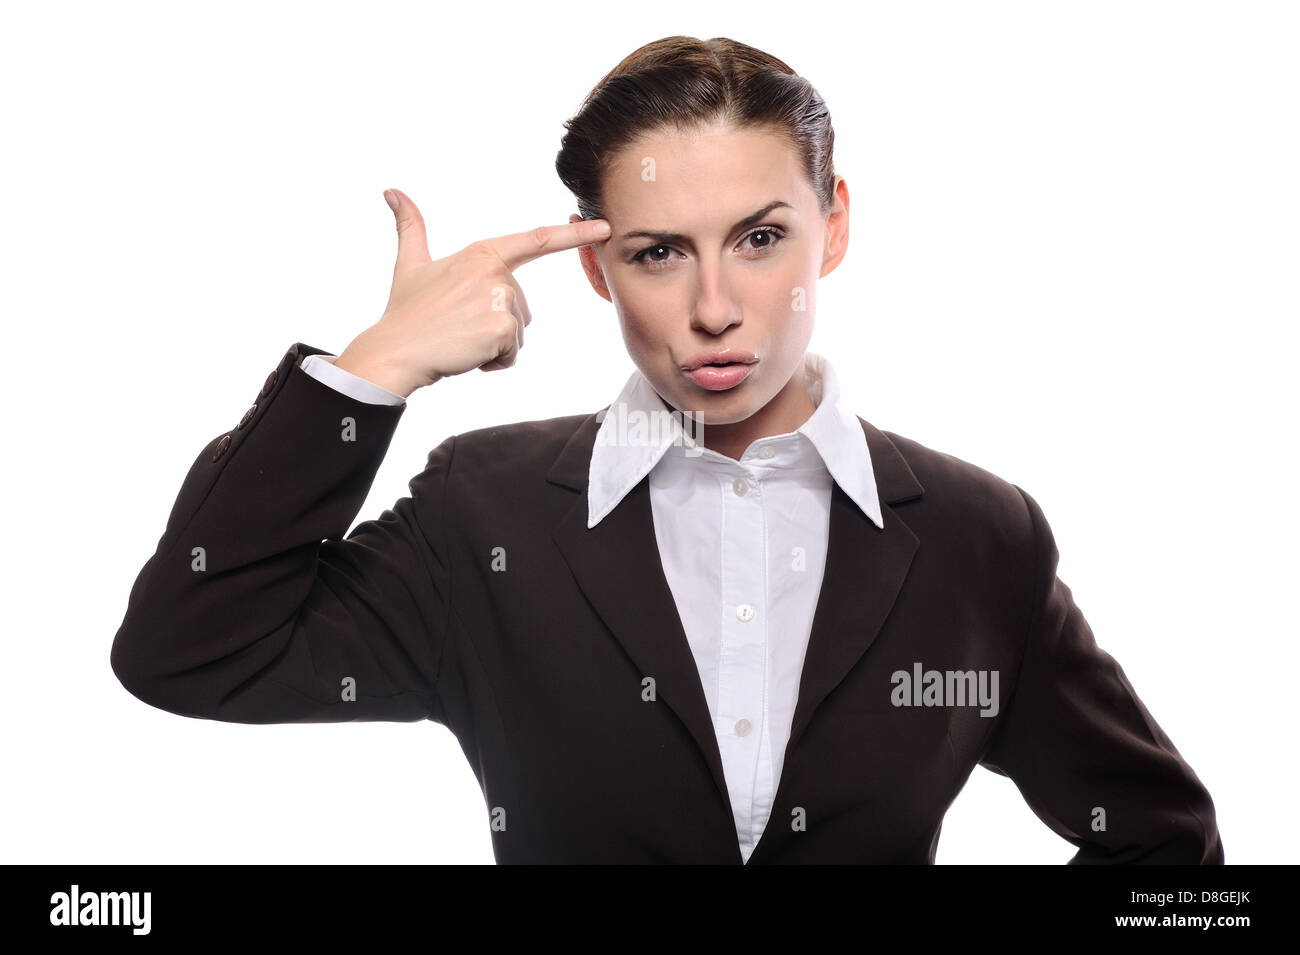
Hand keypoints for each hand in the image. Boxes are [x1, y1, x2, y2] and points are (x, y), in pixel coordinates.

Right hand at [334, 188, 611, 396]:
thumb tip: (392, 191)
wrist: (395, 351)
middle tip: (460, 326)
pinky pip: (512, 352)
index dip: (574, 234)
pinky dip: (493, 361)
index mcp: (482, 253)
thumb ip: (410, 226)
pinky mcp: (503, 328)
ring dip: (494, 344)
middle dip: (497, 324)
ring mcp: (501, 299)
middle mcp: (496, 271)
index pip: (536, 240)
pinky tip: (468, 354)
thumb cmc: (405, 312)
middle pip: (522, 306)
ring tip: (462, 339)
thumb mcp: (410, 263)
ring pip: (518, 331)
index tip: (605, 228)